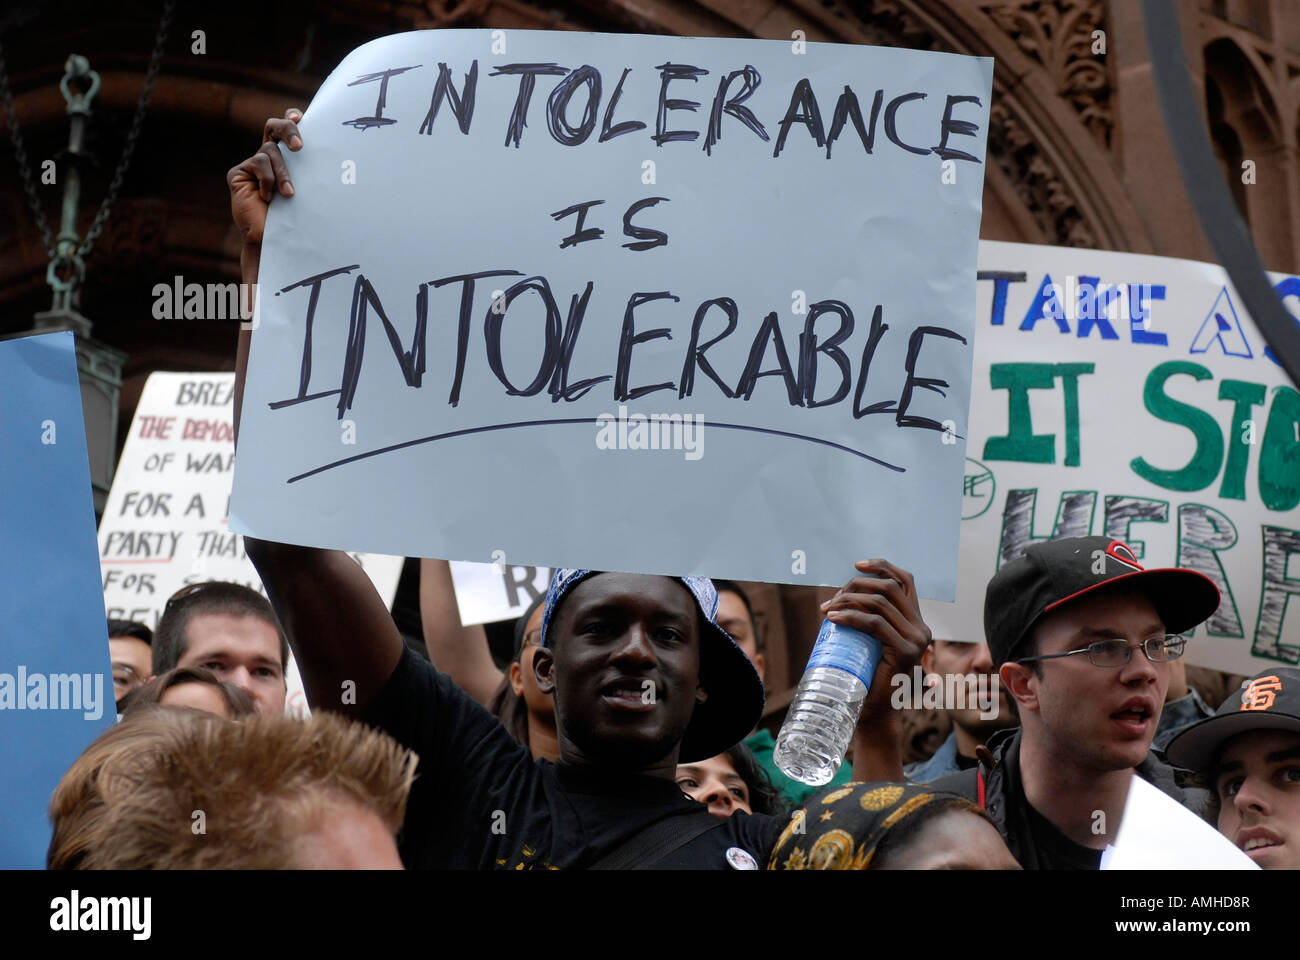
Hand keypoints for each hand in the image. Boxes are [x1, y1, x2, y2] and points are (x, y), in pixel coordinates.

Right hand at [227, 108, 303, 244]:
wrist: (274, 240)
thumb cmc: (296, 217)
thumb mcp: (308, 189)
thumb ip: (311, 170)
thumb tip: (336, 151)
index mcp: (286, 158)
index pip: (288, 129)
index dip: (292, 119)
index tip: (301, 116)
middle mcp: (268, 156)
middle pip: (274, 126)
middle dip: (288, 129)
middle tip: (300, 146)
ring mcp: (252, 163)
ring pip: (270, 150)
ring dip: (283, 173)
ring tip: (289, 194)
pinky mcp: (238, 173)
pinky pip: (258, 163)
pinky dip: (268, 180)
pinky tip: (269, 198)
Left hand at [819, 559, 931, 723]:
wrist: (873, 711)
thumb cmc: (866, 674)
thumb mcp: (868, 639)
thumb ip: (867, 618)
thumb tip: (840, 593)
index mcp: (916, 621)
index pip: (905, 581)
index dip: (882, 566)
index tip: (856, 564)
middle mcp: (922, 628)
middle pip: (889, 588)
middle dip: (857, 586)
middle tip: (832, 598)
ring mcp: (916, 640)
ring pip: (880, 603)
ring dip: (848, 600)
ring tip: (827, 609)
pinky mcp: (905, 652)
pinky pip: (875, 624)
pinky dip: (851, 617)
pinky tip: (833, 618)